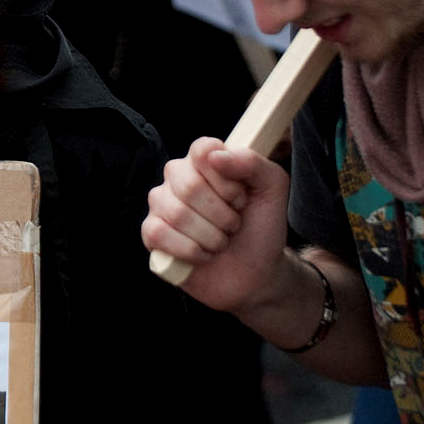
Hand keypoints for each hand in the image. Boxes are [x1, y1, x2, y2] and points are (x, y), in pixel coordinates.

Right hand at [141, 136, 290, 311]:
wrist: (255, 272)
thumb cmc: (260, 228)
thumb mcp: (272, 189)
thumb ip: (253, 163)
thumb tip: (216, 156)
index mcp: (204, 161)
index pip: (202, 150)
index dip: (225, 179)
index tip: (240, 198)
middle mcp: (178, 179)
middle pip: (189, 185)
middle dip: (221, 214)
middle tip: (233, 224)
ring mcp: (161, 205)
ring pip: (177, 213)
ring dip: (211, 236)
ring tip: (220, 241)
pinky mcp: (151, 234)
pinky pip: (159, 234)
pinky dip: (190, 251)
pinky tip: (202, 255)